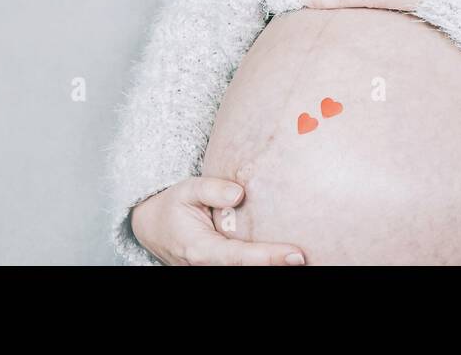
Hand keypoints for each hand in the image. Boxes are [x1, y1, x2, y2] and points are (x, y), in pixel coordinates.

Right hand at [130, 176, 306, 265]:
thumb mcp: (186, 190)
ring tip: (300, 257)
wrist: (153, 227)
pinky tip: (285, 257)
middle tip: (308, 257)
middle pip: (249, 270)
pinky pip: (243, 267)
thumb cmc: (173, 206)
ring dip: (273, 266)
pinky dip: (264, 262)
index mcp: (201, 249)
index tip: (296, 254)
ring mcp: (213, 271)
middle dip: (277, 266)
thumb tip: (240, 193)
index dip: (269, 257)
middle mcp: (209, 267)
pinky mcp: (221, 268)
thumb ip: (211, 189)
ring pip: (247, 271)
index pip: (240, 257)